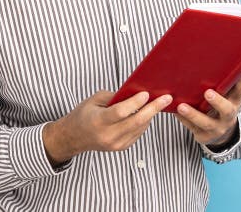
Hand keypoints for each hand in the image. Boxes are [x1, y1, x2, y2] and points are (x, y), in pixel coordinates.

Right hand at [43, 90, 171, 166]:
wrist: (73, 137)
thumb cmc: (84, 114)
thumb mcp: (94, 100)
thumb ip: (114, 97)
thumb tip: (135, 93)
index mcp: (98, 121)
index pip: (121, 112)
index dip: (135, 102)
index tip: (146, 93)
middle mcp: (108, 135)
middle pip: (136, 121)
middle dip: (153, 108)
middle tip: (167, 98)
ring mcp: (115, 144)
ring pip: (140, 128)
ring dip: (151, 114)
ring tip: (160, 102)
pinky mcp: (121, 148)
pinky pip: (137, 133)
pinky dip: (144, 122)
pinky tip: (147, 113)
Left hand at [173, 70, 240, 147]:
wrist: (221, 132)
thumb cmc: (220, 104)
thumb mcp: (226, 94)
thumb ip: (223, 80)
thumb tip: (215, 51)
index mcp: (235, 101)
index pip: (240, 90)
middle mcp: (228, 116)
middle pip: (226, 110)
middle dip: (217, 102)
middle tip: (208, 92)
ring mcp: (217, 127)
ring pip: (206, 122)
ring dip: (193, 114)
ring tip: (181, 106)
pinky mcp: (203, 136)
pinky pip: (192, 128)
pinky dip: (182, 120)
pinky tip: (173, 111)